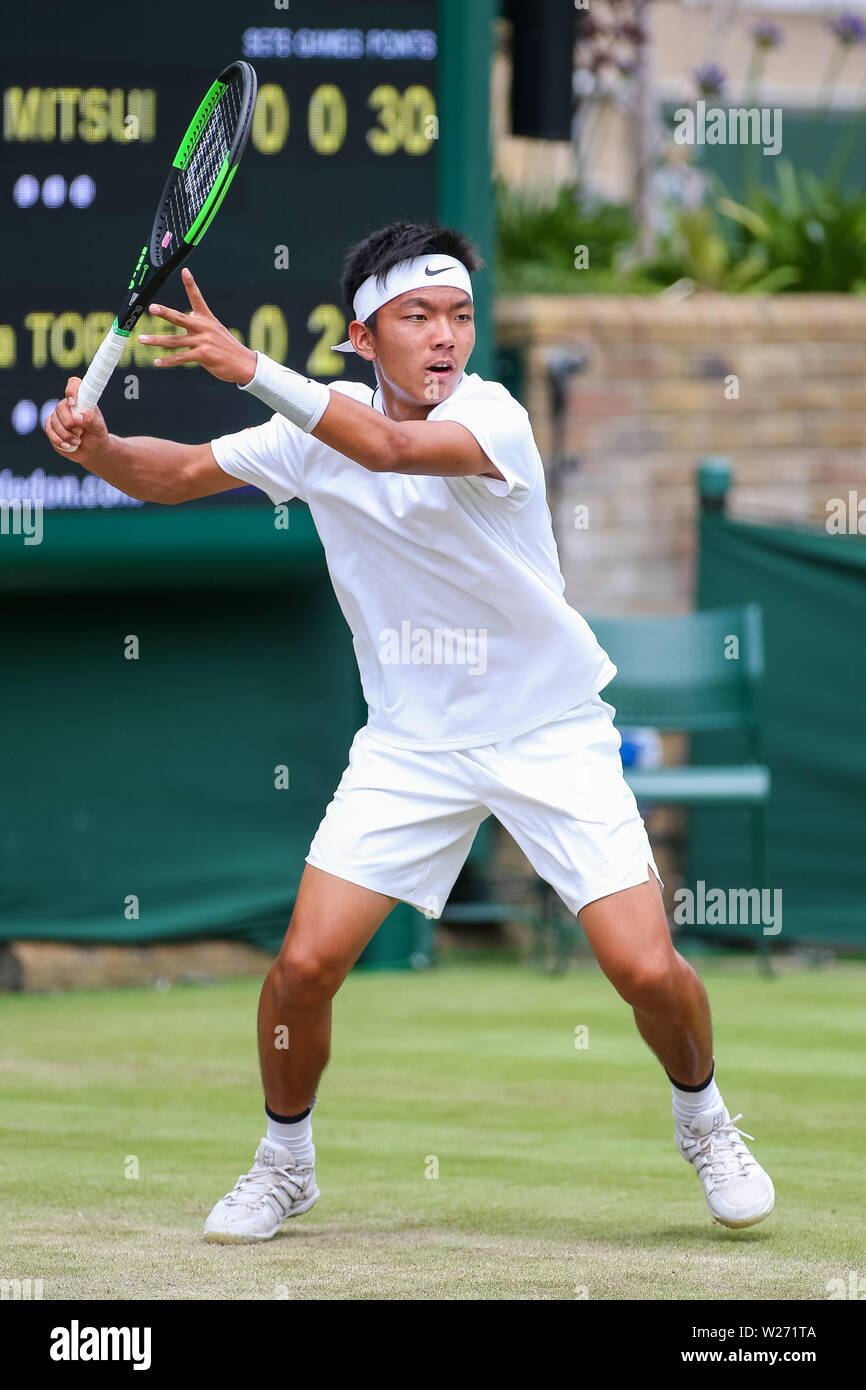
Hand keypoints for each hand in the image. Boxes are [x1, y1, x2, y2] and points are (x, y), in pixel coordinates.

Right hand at [44, 376, 109, 462]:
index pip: (74, 384)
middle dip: (69, 422)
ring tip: (78, 441)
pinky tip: (68, 446)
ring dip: (66, 435)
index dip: (72, 391)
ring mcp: (59, 416)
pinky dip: (58, 440)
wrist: (92, 450)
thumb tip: (78, 416)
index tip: (74, 404)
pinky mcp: (52, 427)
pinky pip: (49, 430)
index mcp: (82, 400)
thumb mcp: (98, 427)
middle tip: (80, 431)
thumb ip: (90, 419)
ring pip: (54, 421)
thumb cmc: (97, 435)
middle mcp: (68, 406)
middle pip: (61, 407)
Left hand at [138, 268, 256, 384]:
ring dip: (156, 340)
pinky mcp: (203, 355)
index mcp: (207, 319)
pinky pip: (181, 358)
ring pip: (174, 341)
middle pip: (179, 318)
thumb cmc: (228, 348)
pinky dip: (168, 361)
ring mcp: (203, 341)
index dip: (191, 284)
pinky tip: (157, 362)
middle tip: (152, 307)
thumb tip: (188, 318)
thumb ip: (200, 325)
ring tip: (142, 339)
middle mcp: (204, 328)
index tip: (184, 271)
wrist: (245, 364)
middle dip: (164, 313)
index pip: (197, 298)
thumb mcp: (216, 331)